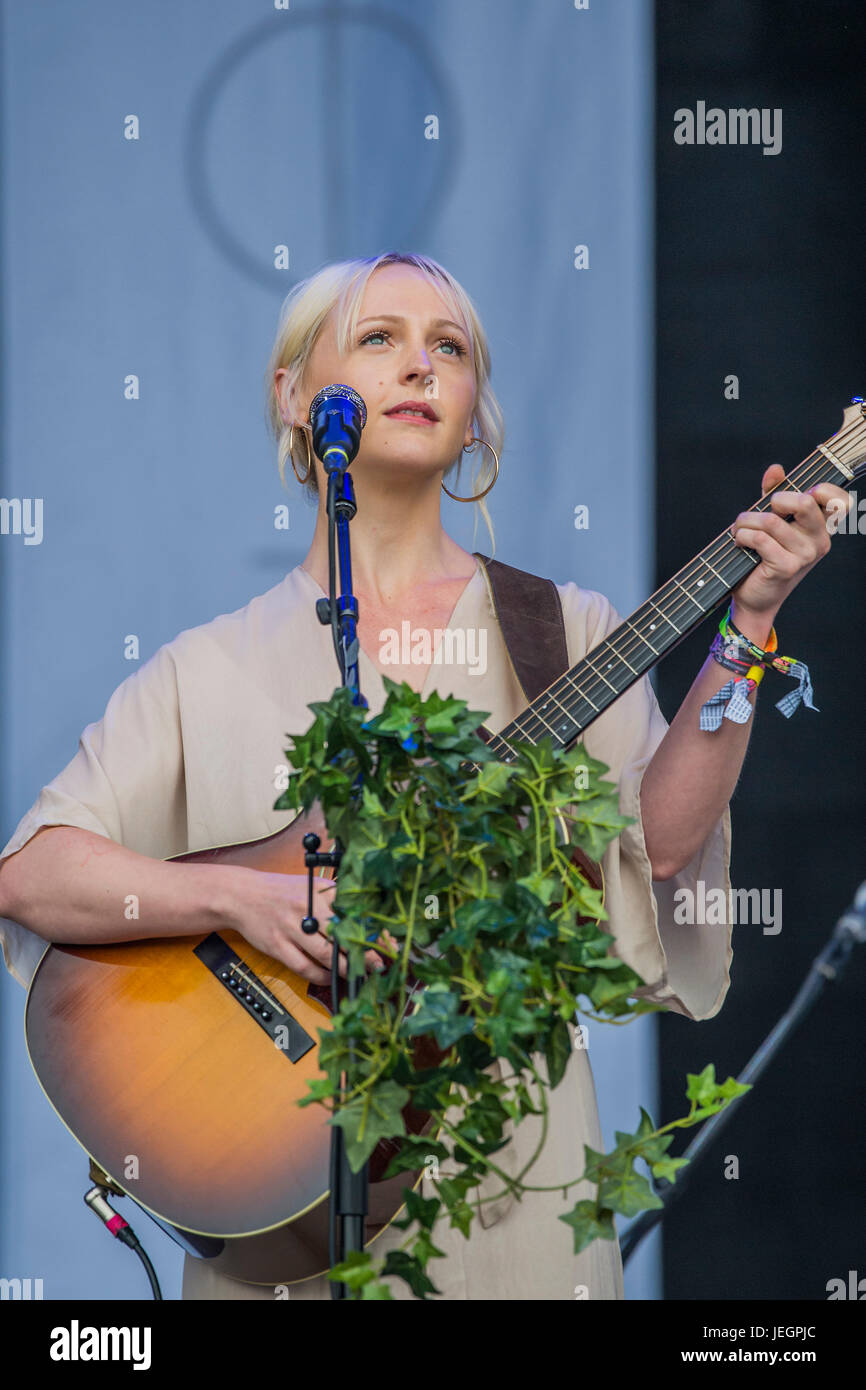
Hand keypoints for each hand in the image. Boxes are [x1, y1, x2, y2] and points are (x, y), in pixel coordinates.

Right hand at [226, 870, 388, 986]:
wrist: (242, 895)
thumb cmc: (281, 892)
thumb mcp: (311, 887)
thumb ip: (336, 902)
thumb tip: (368, 925)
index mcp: (320, 890)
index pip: (354, 912)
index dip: (373, 930)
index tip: (388, 944)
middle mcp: (307, 907)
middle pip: (343, 935)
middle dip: (365, 953)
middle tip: (379, 965)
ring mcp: (291, 928)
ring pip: (326, 955)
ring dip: (345, 969)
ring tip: (358, 975)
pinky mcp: (277, 945)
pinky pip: (304, 967)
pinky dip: (320, 976)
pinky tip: (330, 979)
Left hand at [729, 463, 851, 638]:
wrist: (755, 598)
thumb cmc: (762, 557)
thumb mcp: (771, 522)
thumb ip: (774, 493)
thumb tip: (775, 469)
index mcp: (822, 528)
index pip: (840, 500)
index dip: (822, 489)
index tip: (798, 494)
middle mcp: (819, 541)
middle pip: (805, 502)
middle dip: (775, 499)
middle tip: (761, 510)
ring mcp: (805, 555)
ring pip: (772, 520)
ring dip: (746, 521)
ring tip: (739, 529)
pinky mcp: (786, 567)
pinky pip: (760, 538)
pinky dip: (742, 535)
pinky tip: (739, 541)